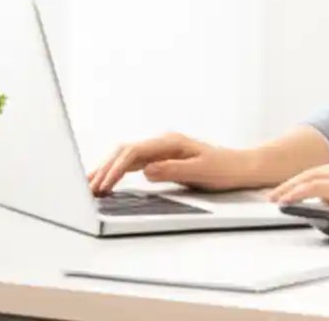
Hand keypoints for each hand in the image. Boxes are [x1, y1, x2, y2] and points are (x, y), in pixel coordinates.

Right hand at [87, 132, 257, 195]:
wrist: (240, 166)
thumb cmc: (224, 169)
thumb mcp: (201, 171)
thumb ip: (173, 170)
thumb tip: (146, 170)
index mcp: (170, 142)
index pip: (134, 152)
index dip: (116, 168)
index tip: (104, 184)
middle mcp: (162, 142)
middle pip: (124, 151)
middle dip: (104, 168)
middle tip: (88, 187)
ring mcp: (161, 149)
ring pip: (126, 156)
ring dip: (107, 169)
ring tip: (89, 185)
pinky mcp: (161, 158)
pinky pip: (133, 162)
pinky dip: (118, 170)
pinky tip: (107, 180)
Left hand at [267, 156, 328, 206]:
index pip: (320, 171)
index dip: (303, 179)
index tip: (290, 186)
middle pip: (310, 172)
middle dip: (289, 183)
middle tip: (274, 193)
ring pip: (307, 178)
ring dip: (288, 188)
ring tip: (274, 198)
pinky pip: (312, 187)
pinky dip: (296, 193)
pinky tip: (286, 200)